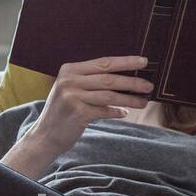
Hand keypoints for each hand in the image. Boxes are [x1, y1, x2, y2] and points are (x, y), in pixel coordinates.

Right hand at [29, 56, 153, 158]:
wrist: (45, 134)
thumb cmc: (63, 111)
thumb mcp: (71, 89)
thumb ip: (91, 81)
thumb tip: (125, 78)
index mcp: (69, 70)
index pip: (103, 62)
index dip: (125, 62)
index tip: (143, 61)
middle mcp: (69, 81)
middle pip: (108, 78)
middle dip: (132, 82)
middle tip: (149, 85)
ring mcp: (72, 97)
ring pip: (109, 95)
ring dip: (130, 99)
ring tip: (144, 102)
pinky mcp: (77, 113)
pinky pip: (104, 111)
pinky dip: (116, 112)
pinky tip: (125, 114)